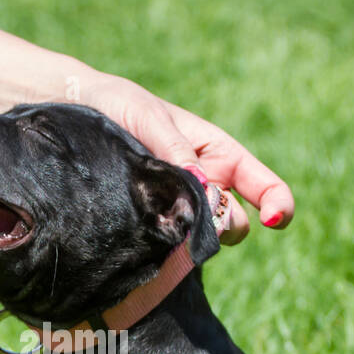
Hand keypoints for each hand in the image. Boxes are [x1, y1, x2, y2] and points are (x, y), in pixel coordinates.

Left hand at [78, 73, 293, 243]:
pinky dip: (165, 247)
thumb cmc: (120, 106)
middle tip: (192, 217)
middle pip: (234, 224)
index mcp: (218, 155)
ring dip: (191, 239)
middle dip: (222, 227)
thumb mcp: (150, 119)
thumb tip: (203, 187)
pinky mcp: (153, 224)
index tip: (274, 218)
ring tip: (159, 220)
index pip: (263, 185)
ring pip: (204, 240)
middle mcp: (206, 185)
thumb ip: (175, 150)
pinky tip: (146, 236)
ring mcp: (180, 208)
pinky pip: (170, 247)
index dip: (278, 204)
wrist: (76, 113)